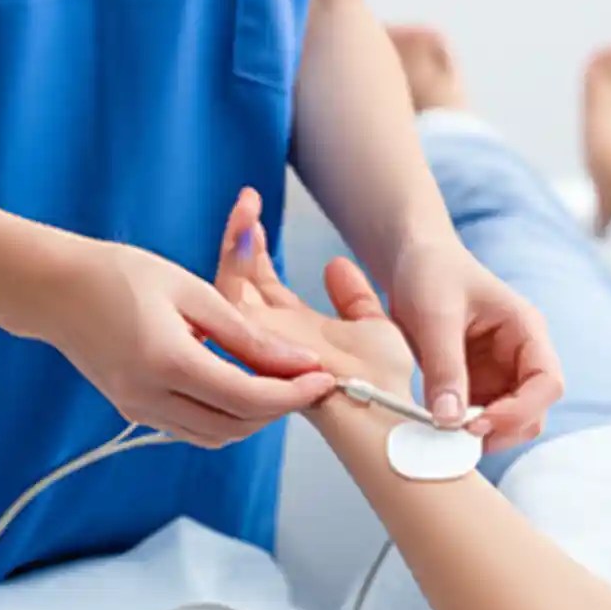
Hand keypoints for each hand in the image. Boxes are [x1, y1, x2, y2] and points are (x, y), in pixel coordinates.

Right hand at [35, 230, 332, 448]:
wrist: (53, 289)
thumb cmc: (119, 275)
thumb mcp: (191, 291)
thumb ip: (245, 332)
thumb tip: (296, 360)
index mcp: (167, 361)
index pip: (247, 397)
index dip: (292, 394)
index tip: (323, 377)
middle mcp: (151, 396)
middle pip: (235, 425)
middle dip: (279, 408)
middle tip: (308, 379)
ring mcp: (138, 409)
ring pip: (215, 435)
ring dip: (253, 416)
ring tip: (280, 381)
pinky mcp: (133, 410)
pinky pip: (191, 428)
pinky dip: (224, 416)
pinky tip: (240, 385)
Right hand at [212, 189, 415, 405]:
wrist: (383, 409)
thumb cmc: (384, 379)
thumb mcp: (372, 327)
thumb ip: (354, 299)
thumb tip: (335, 265)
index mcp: (291, 335)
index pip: (261, 286)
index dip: (256, 250)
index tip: (257, 209)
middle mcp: (268, 340)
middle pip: (236, 284)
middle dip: (237, 239)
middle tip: (247, 200)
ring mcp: (256, 341)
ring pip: (227, 286)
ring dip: (235, 241)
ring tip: (246, 207)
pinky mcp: (251, 340)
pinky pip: (230, 292)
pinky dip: (235, 254)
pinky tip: (246, 223)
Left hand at [389, 241, 563, 452]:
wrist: (410, 260)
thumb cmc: (431, 272)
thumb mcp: (436, 315)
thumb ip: (445, 366)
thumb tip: (449, 421)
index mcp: (526, 331)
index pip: (548, 382)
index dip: (520, 410)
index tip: (478, 422)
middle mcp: (519, 357)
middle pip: (533, 412)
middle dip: (501, 431)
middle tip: (455, 437)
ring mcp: (498, 374)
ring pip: (506, 424)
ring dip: (480, 435)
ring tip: (440, 433)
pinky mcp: (473, 385)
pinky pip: (476, 419)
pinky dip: (459, 430)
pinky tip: (433, 426)